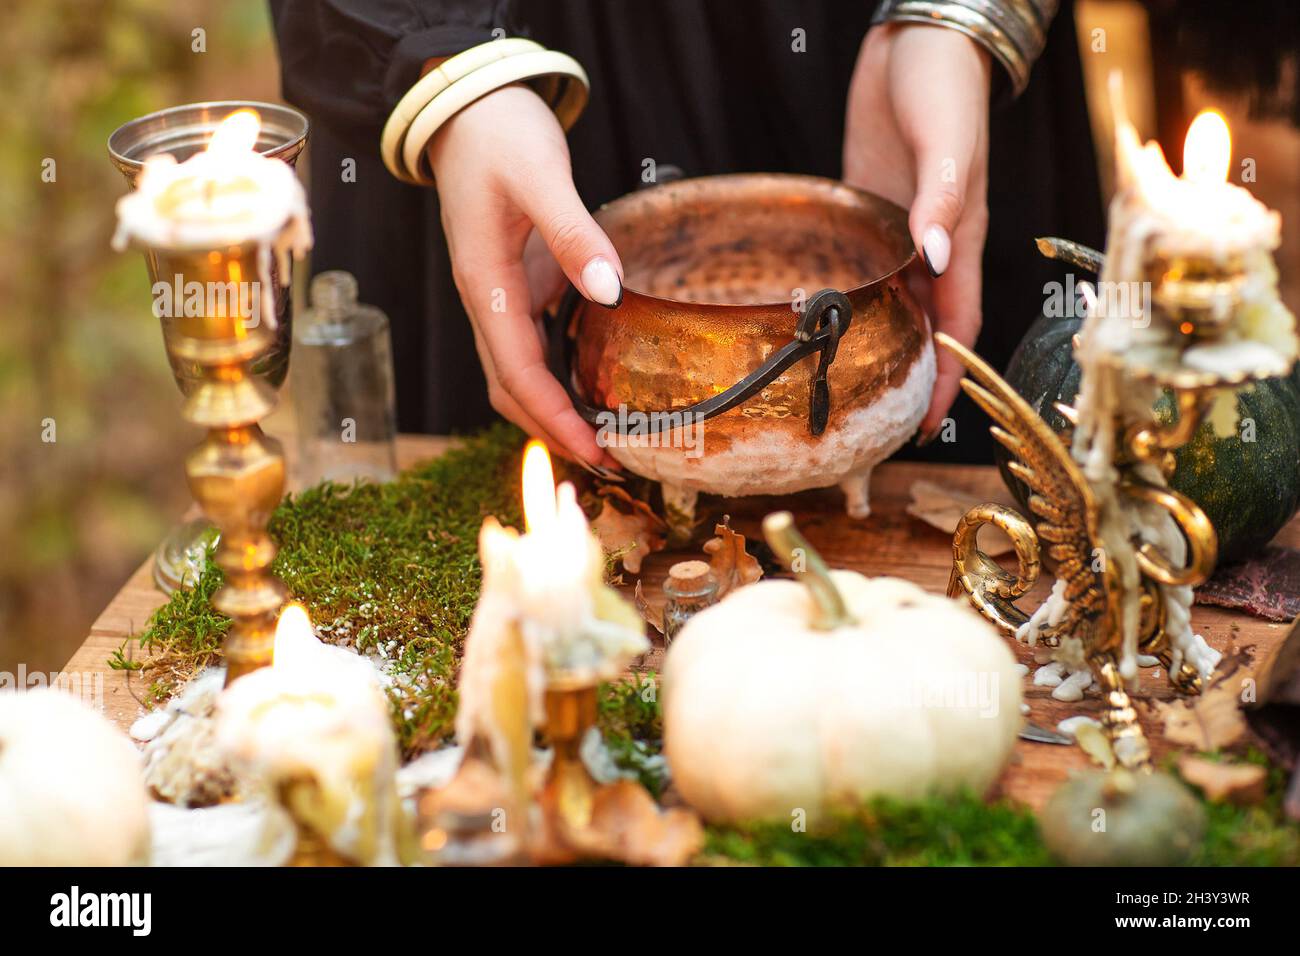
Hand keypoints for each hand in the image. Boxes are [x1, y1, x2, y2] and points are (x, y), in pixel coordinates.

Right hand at [427, 83, 622, 464]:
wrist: (465, 106)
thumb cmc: (498, 133)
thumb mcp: (541, 174)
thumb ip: (574, 232)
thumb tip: (610, 291)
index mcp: (485, 285)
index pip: (518, 374)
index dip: (556, 418)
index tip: (596, 450)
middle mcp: (484, 301)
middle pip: (512, 390)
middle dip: (555, 431)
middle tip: (611, 459)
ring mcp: (496, 297)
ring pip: (517, 375)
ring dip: (553, 412)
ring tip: (604, 437)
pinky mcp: (512, 285)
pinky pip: (529, 348)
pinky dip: (556, 378)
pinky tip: (592, 386)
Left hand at [843, 24, 991, 439]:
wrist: (918, 38)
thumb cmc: (944, 84)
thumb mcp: (947, 142)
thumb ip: (943, 200)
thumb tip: (937, 261)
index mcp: (960, 237)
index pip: (960, 324)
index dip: (949, 376)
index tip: (927, 423)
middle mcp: (930, 244)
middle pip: (924, 326)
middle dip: (909, 375)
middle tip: (875, 421)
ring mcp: (897, 230)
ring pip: (889, 302)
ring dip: (876, 343)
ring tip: (845, 385)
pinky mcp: (865, 212)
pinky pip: (858, 267)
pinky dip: (845, 298)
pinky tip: (817, 320)